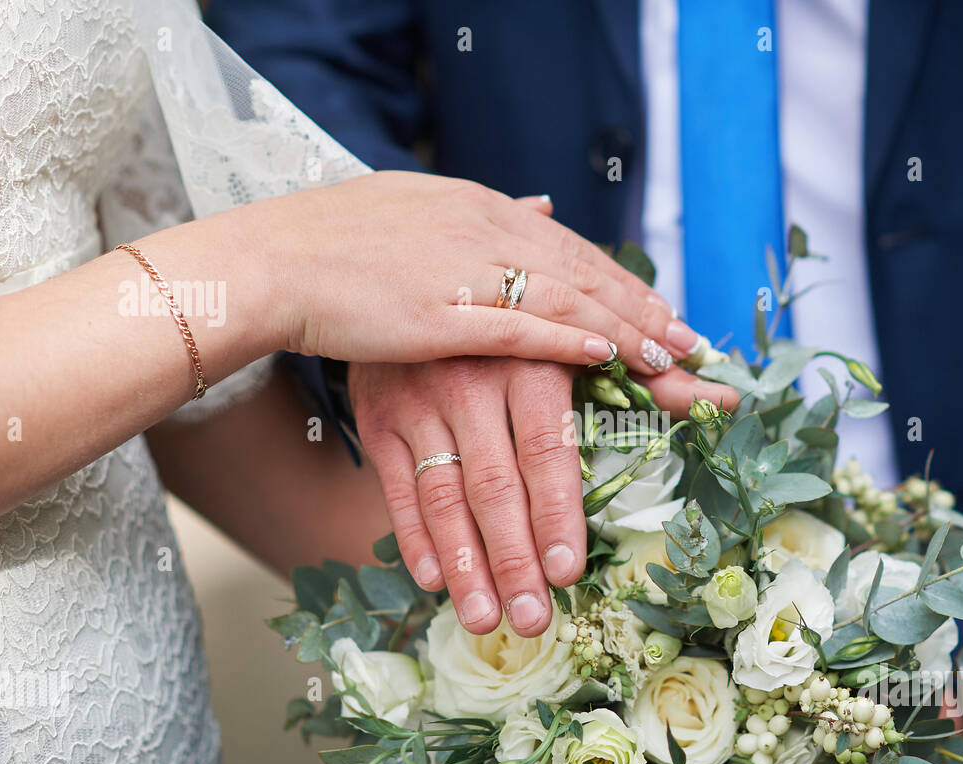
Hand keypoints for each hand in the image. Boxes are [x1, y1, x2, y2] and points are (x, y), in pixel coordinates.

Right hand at [253, 174, 703, 371]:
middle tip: (691, 341)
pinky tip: (607, 356)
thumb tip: (540, 207)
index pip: (570, 248)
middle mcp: (482, 231)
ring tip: (669, 358)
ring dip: (624, 330)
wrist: (272, 262)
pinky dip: (570, 343)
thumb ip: (484, 218)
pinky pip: (520, 330)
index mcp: (478, 207)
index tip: (662, 310)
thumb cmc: (334, 244)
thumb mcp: (418, 210)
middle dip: (643, 310)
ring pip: (565, 302)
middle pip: (583, 274)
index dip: (622, 283)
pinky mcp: (440, 315)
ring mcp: (463, 271)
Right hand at [349, 358, 737, 636]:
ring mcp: (419, 401)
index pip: (546, 451)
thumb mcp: (584, 338)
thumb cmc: (527, 323)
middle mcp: (471, 380)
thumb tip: (728, 399)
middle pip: (494, 486)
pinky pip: (396, 486)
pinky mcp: (379, 417)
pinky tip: (435, 583)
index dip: (557, 515)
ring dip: (465, 566)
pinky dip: (413, 537)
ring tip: (488, 621)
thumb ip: (654, 378)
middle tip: (535, 621)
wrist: (425, 273)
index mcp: (532, 360)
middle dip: (514, 560)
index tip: (568, 573)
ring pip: (443, 496)